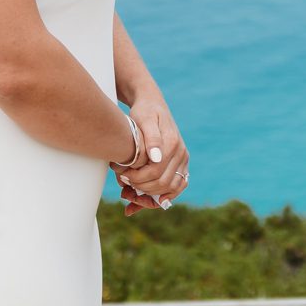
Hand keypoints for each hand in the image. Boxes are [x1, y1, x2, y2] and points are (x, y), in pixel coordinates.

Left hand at [116, 92, 188, 212]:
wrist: (152, 104)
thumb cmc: (144, 111)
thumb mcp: (144, 119)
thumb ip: (151, 138)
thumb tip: (156, 158)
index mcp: (172, 143)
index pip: (156, 172)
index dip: (138, 179)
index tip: (122, 177)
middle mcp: (181, 153)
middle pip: (163, 183)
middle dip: (141, 189)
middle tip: (123, 187)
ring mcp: (182, 159)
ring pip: (170, 188)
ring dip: (150, 196)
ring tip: (129, 194)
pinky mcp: (180, 164)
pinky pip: (176, 186)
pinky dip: (162, 197)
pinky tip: (145, 201)